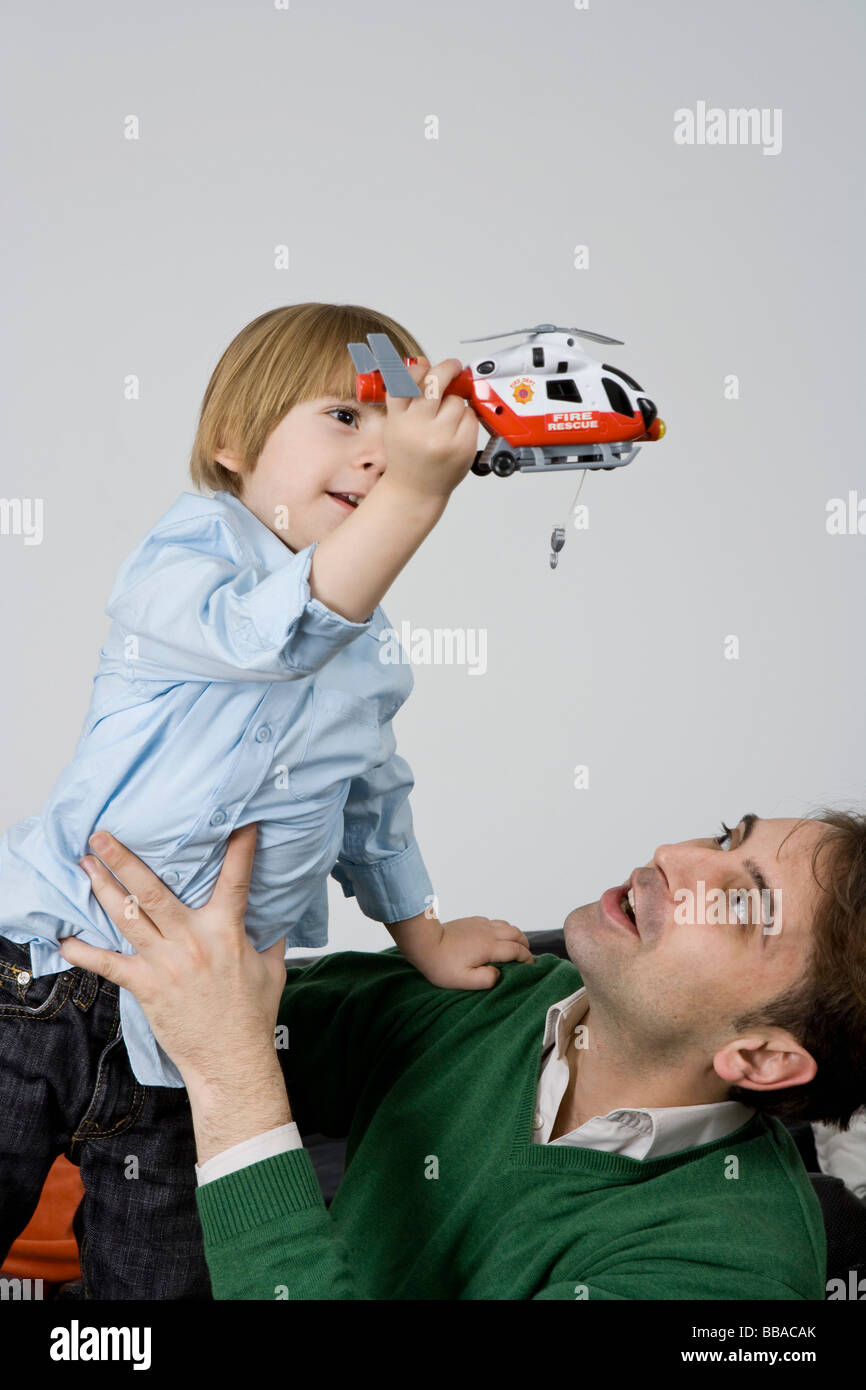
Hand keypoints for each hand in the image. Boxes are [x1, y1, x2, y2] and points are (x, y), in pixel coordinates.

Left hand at [56, 824, 287, 1093]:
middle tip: (103, 835)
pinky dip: (84, 952)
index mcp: (226, 932)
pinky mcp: (147, 986)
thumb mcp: (272, 968)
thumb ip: (270, 935)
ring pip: (127, 917)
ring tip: (85, 865)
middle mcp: (193, 941)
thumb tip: (276, 912)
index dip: (239, 849)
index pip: (235, 881)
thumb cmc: (252, 1016)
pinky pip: (108, 964)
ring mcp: (166, 963)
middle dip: (125, 860)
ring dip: (102, 889)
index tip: (239, 821)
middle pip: (154, 891)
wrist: (232, 1059)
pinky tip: (66, 938)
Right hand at [380, 355, 477, 503]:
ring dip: (454, 403)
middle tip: (452, 367)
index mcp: (398, 419)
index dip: (417, 368)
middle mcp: (418, 428)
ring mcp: (441, 438)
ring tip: (444, 420)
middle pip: (435, 382)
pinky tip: (454, 431)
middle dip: (446, 369)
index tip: (426, 364)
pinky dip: (465, 418)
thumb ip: (407, 394)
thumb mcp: (396, 424)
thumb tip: (423, 362)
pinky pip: (470, 416)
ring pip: (456, 400)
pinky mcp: (462, 446)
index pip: (405, 380)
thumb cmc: (406, 455)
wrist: (415, 490)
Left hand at [414, 916, 535, 989]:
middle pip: (517, 934)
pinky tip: (496, 938)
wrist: (425, 942)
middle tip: (526, 957)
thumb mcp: (464, 980)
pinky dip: (503, 930)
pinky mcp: (472, 921)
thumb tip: (499, 974)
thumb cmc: (441, 964)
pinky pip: (495, 922)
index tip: (530, 967)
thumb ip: (486, 979)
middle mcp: (488, 932)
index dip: (527, 959)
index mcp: (489, 947)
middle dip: (525, 945)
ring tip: (515, 948)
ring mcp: (480, 924)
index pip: (517, 950)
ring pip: (507, 925)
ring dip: (516, 936)